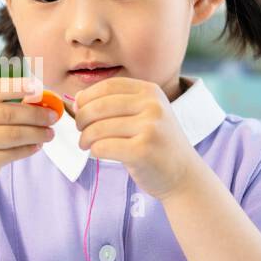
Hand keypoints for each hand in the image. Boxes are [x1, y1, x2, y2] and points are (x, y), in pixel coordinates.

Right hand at [0, 76, 59, 203]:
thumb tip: (39, 99)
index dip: (18, 86)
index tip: (39, 88)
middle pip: (6, 112)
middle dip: (35, 114)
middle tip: (54, 116)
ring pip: (11, 134)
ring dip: (36, 133)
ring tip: (50, 134)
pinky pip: (9, 153)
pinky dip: (27, 149)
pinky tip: (36, 147)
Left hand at [73, 77, 202, 199]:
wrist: (183, 174)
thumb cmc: (156, 144)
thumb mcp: (145, 114)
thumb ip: (115, 103)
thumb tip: (77, 100)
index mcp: (150, 92)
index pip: (108, 86)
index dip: (87, 97)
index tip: (79, 109)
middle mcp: (152, 106)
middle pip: (99, 106)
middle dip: (81, 119)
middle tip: (80, 130)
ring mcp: (149, 128)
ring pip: (98, 128)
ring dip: (85, 138)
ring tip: (86, 144)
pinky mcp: (142, 151)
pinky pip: (103, 147)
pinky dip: (94, 151)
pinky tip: (98, 153)